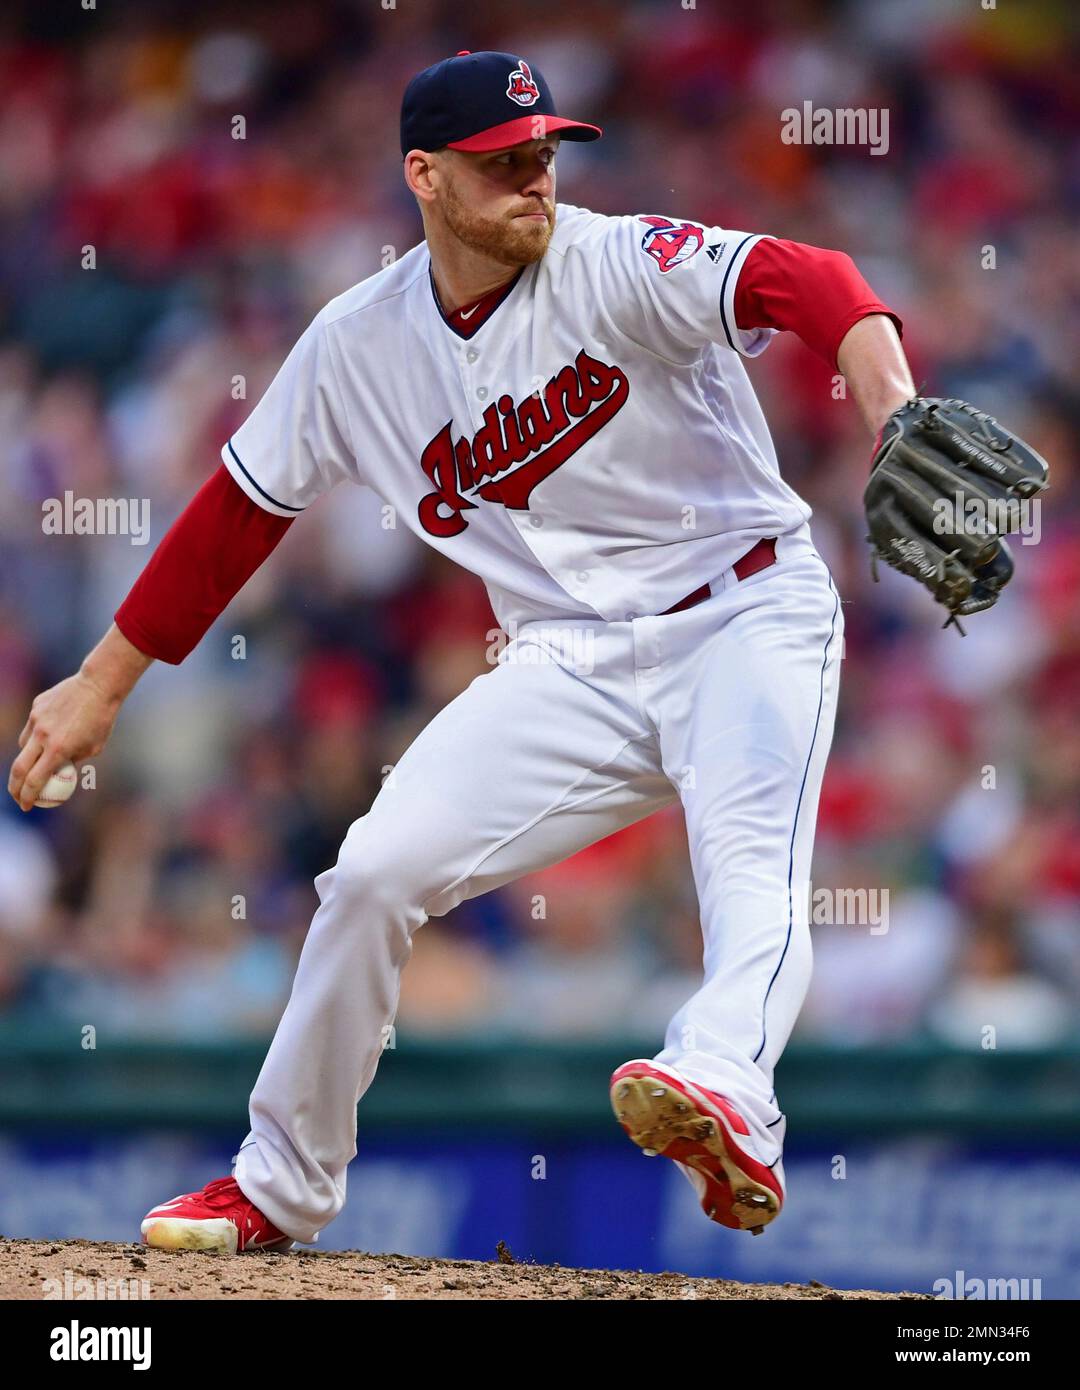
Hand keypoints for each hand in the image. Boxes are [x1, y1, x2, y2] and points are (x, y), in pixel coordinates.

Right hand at [7, 623, 152, 810]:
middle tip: (18, 796)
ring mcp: (36, 720)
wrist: (98, 685)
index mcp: (59, 749)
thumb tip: (59, 775)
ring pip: (23, 747)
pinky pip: (30, 728)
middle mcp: (43, 736)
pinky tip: (52, 730)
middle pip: (18, 769)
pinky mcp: (35, 707)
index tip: (27, 806)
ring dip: (28, 758)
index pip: (35, 781)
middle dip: (14, 787)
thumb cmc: (101, 720)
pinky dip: (36, 736)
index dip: (27, 797)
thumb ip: (73, 761)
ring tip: (44, 756)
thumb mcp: (94, 748)